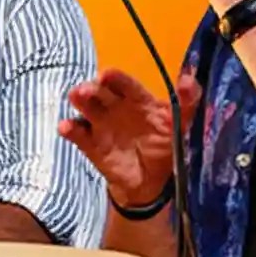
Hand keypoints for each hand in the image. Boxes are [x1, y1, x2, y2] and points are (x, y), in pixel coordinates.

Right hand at [58, 68, 200, 206]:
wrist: (152, 181)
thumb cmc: (166, 145)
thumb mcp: (181, 122)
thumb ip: (188, 101)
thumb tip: (189, 80)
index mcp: (136, 99)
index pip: (123, 84)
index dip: (115, 78)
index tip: (107, 75)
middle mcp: (115, 107)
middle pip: (100, 92)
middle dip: (92, 88)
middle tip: (88, 89)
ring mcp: (101, 125)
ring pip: (86, 108)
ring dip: (80, 101)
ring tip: (76, 97)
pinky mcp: (91, 144)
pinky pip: (78, 134)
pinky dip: (70, 129)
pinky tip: (66, 127)